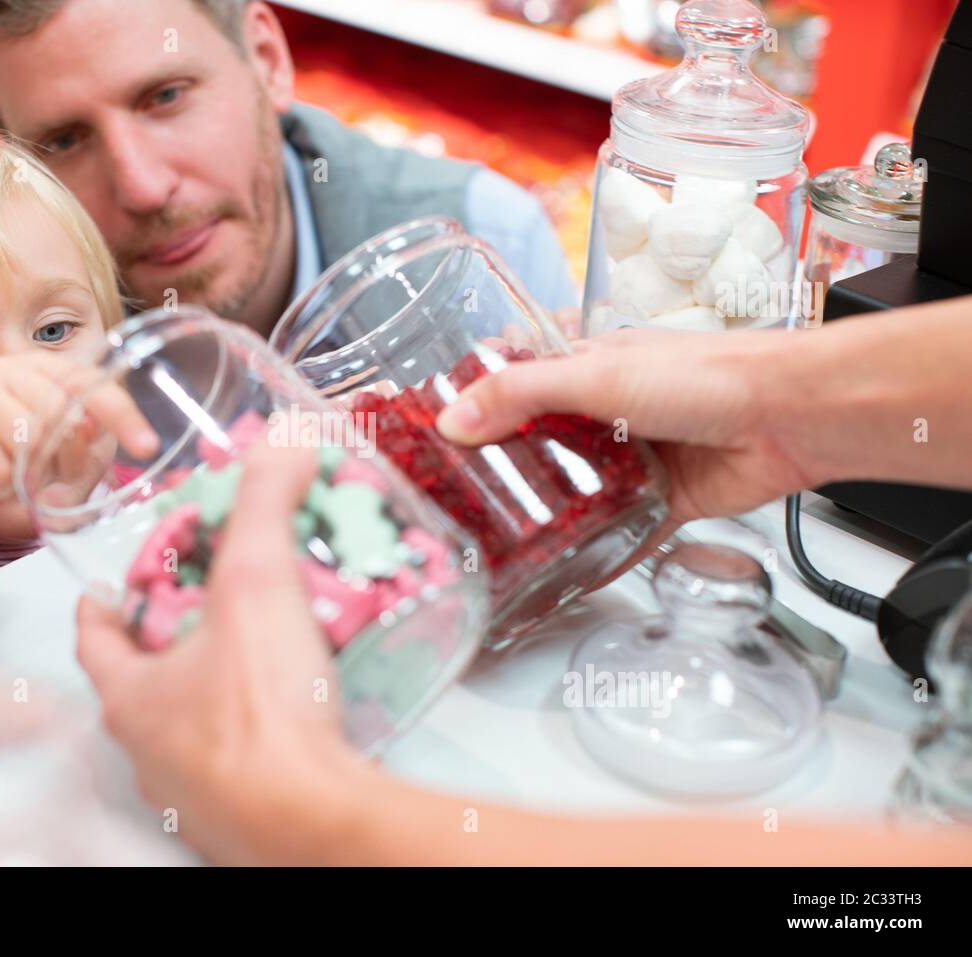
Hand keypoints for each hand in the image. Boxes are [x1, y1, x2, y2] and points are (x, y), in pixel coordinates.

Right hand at [0, 352, 157, 544]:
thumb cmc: (5, 455)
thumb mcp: (55, 455)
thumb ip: (84, 448)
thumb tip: (91, 433)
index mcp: (42, 369)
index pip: (91, 383)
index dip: (122, 413)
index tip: (147, 445)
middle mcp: (8, 370)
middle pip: (59, 414)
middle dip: (65, 458)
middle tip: (52, 479)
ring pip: (25, 442)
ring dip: (26, 474)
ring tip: (9, 473)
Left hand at [76, 442, 357, 863]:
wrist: (314, 819)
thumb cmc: (263, 714)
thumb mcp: (259, 582)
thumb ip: (265, 505)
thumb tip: (282, 440)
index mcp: (130, 695)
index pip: (95, 638)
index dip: (103, 605)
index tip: (111, 587)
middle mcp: (149, 750)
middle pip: (145, 679)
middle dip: (173, 638)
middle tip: (208, 600)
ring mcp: (192, 791)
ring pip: (190, 725)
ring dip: (215, 686)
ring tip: (259, 647)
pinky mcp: (240, 818)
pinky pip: (238, 763)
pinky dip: (257, 731)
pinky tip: (295, 708)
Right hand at [437, 328, 819, 535]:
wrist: (788, 417)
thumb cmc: (707, 376)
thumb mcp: (597, 375)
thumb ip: (522, 394)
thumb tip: (453, 419)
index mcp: (589, 364)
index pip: (519, 379)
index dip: (478, 401)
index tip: (436, 431)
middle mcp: (609, 409)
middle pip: (542, 439)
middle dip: (505, 465)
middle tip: (458, 496)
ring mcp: (636, 455)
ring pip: (578, 486)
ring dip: (548, 508)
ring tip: (498, 537)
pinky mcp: (663, 499)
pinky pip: (621, 529)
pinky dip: (597, 550)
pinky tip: (566, 572)